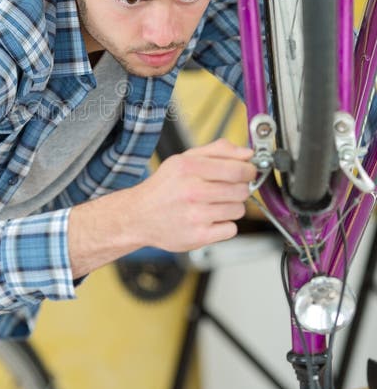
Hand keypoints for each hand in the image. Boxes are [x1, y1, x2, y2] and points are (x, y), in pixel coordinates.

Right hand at [68, 139, 255, 278]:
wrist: (138, 216)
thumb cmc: (164, 188)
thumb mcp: (184, 160)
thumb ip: (218, 151)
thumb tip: (247, 154)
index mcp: (189, 168)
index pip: (237, 169)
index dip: (249, 171)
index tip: (248, 172)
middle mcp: (191, 191)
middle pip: (241, 190)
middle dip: (239, 189)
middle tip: (226, 190)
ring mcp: (195, 215)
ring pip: (238, 210)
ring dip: (231, 207)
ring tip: (213, 205)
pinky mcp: (199, 236)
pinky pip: (231, 229)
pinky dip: (224, 225)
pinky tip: (209, 219)